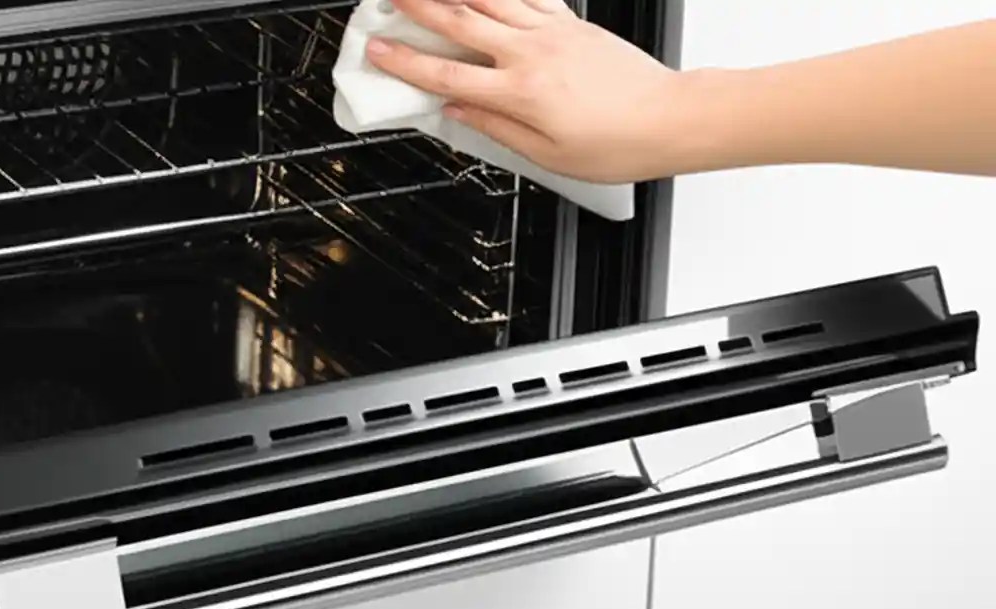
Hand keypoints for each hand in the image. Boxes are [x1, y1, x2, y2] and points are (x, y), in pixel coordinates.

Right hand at [365, 0, 694, 182]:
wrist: (669, 119)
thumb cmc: (618, 143)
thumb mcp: (546, 155)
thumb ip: (495, 129)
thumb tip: (458, 113)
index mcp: (520, 95)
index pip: (447, 76)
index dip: (405, 62)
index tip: (378, 50)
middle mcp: (531, 55)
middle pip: (460, 23)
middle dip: (416, 7)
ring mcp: (552, 32)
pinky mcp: (570, 22)